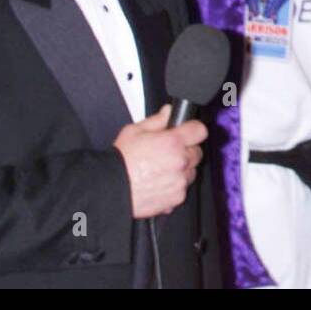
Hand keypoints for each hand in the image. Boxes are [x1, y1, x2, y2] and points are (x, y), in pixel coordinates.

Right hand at [114, 104, 207, 218]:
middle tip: (168, 153)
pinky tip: (159, 182)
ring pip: (191, 171)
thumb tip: (169, 112)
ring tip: (161, 169)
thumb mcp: (134, 131)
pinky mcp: (177, 197)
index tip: (187, 132)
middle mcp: (180, 161)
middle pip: (197, 152)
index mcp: (173, 142)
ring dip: (182, 169)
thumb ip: (157, 120)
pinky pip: (183, 188)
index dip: (192, 130)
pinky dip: (175, 186)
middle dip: (186, 151)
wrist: (110, 189)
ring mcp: (180, 181)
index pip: (200, 130)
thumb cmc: (121, 161)